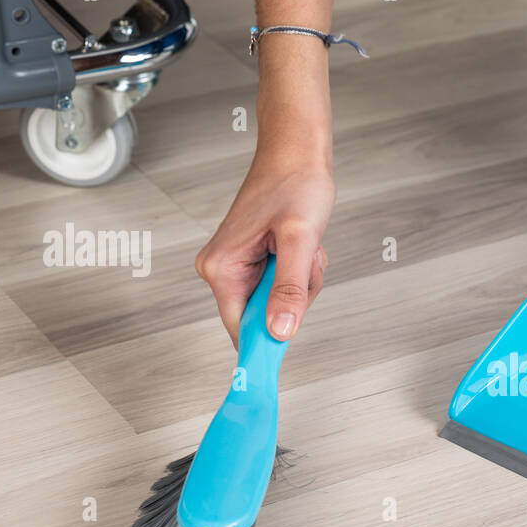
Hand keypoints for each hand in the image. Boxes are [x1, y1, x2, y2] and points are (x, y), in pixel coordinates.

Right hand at [195, 149, 333, 346]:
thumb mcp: (299, 240)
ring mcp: (239, 266)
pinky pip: (284, 285)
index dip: (264, 347)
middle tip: (304, 261)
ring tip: (304, 247)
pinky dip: (301, 271)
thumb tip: (279, 333)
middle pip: (265, 317)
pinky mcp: (255, 260)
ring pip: (279, 302)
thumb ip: (289, 289)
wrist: (297, 151)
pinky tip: (303, 245)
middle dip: (295, 297)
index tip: (274, 375)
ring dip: (302, 281)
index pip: (241, 330)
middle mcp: (223, 269)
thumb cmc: (295, 183)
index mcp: (222, 268)